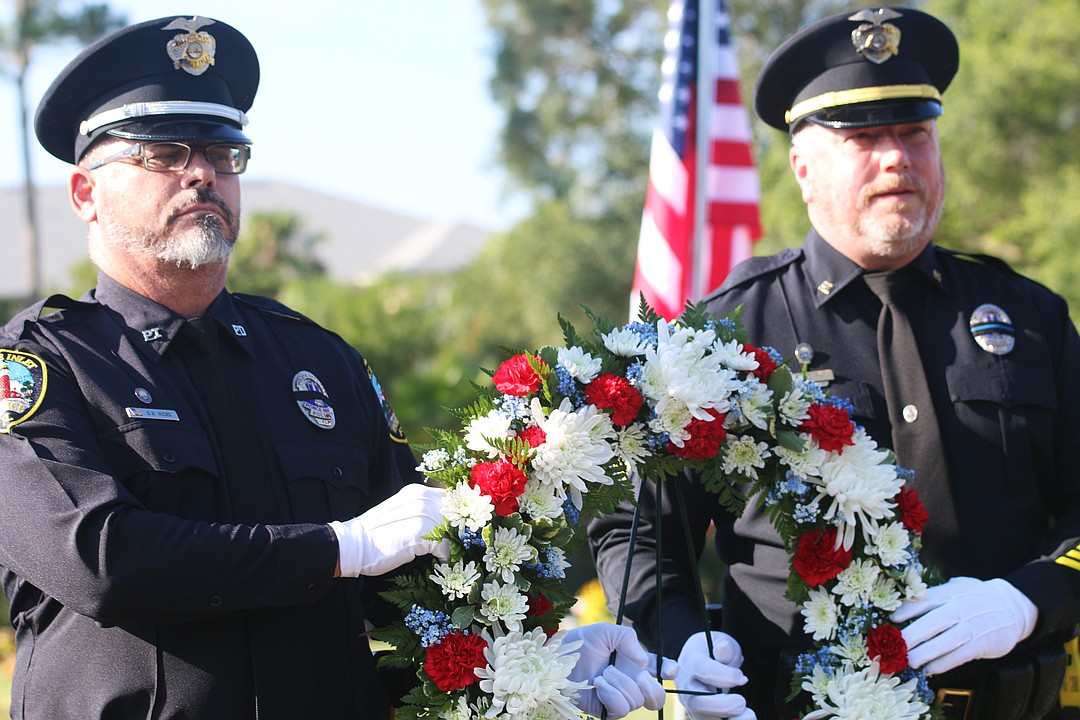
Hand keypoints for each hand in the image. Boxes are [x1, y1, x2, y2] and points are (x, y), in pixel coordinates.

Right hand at [329, 484, 448, 576]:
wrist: (352, 545)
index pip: (451, 498)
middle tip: (460, 544)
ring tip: (449, 554)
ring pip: (452, 529)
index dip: (459, 514)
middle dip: (460, 530)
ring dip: (453, 544)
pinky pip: (444, 545)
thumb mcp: (401, 512)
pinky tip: (440, 560)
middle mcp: (421, 498)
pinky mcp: (419, 533)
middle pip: (455, 513)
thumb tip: (446, 520)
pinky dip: (444, 555)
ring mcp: (421, 514)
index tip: (462, 529)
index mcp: (417, 492)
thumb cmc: (376, 534)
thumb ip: (421, 511)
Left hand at [564, 623, 675, 718]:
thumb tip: (644, 661)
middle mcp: (631, 683)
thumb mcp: (607, 632)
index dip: (670, 671)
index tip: (669, 670)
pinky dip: (611, 695)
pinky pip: (620, 710)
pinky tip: (598, 684)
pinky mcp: (605, 710)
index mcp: (636, 663)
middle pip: (657, 698)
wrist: (559, 657)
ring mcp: (619, 698)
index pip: (661, 670)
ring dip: (621, 684)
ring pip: (636, 701)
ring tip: (603, 673)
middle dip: (651, 687)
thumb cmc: (583, 642)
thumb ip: (628, 638)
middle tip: (638, 674)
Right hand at [675, 631, 755, 719]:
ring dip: (728, 719)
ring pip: (702, 717)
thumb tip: (724, 648)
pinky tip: (744, 717)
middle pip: (696, 701)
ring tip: (749, 715)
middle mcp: (686, 685)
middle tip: (742, 702)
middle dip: (722, 705)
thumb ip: (723, 648)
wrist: (701, 663)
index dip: (725, 676)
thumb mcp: (720, 642)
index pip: (705, 670)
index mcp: (691, 661)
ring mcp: (690, 702)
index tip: (743, 678)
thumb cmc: (714, 652)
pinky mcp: (698, 715)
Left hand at [891, 576, 1037, 674]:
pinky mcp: (982, 645)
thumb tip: (903, 604)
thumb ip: (934, 594)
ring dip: (924, 654)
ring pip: (944, 643)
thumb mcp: (956, 587)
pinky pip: (958, 657)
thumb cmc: (975, 597)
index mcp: (951, 593)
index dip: (908, 610)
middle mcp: (960, 609)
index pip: (926, 600)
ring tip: (908, 661)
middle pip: (932, 623)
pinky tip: (929, 669)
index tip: (892, 619)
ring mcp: (972, 628)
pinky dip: (942, 664)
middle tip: (895, 645)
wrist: (1014, 607)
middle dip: (912, 636)